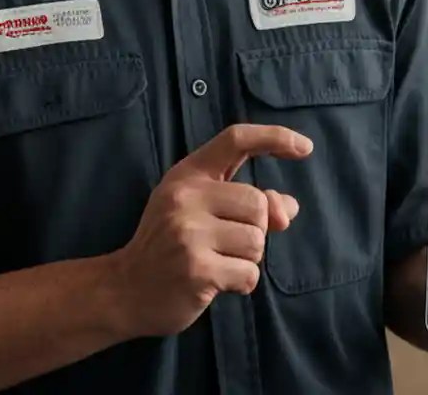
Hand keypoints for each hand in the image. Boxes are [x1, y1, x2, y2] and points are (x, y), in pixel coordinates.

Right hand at [109, 124, 312, 338]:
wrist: (123, 291)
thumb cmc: (169, 246)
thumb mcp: (200, 211)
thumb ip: (245, 203)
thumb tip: (289, 208)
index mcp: (188, 175)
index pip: (236, 140)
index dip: (274, 137)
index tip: (304, 147)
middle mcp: (186, 197)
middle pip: (258, 203)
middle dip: (255, 229)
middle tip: (224, 244)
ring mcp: (188, 233)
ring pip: (257, 241)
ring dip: (247, 259)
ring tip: (216, 263)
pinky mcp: (196, 269)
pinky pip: (249, 273)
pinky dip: (242, 283)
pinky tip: (217, 283)